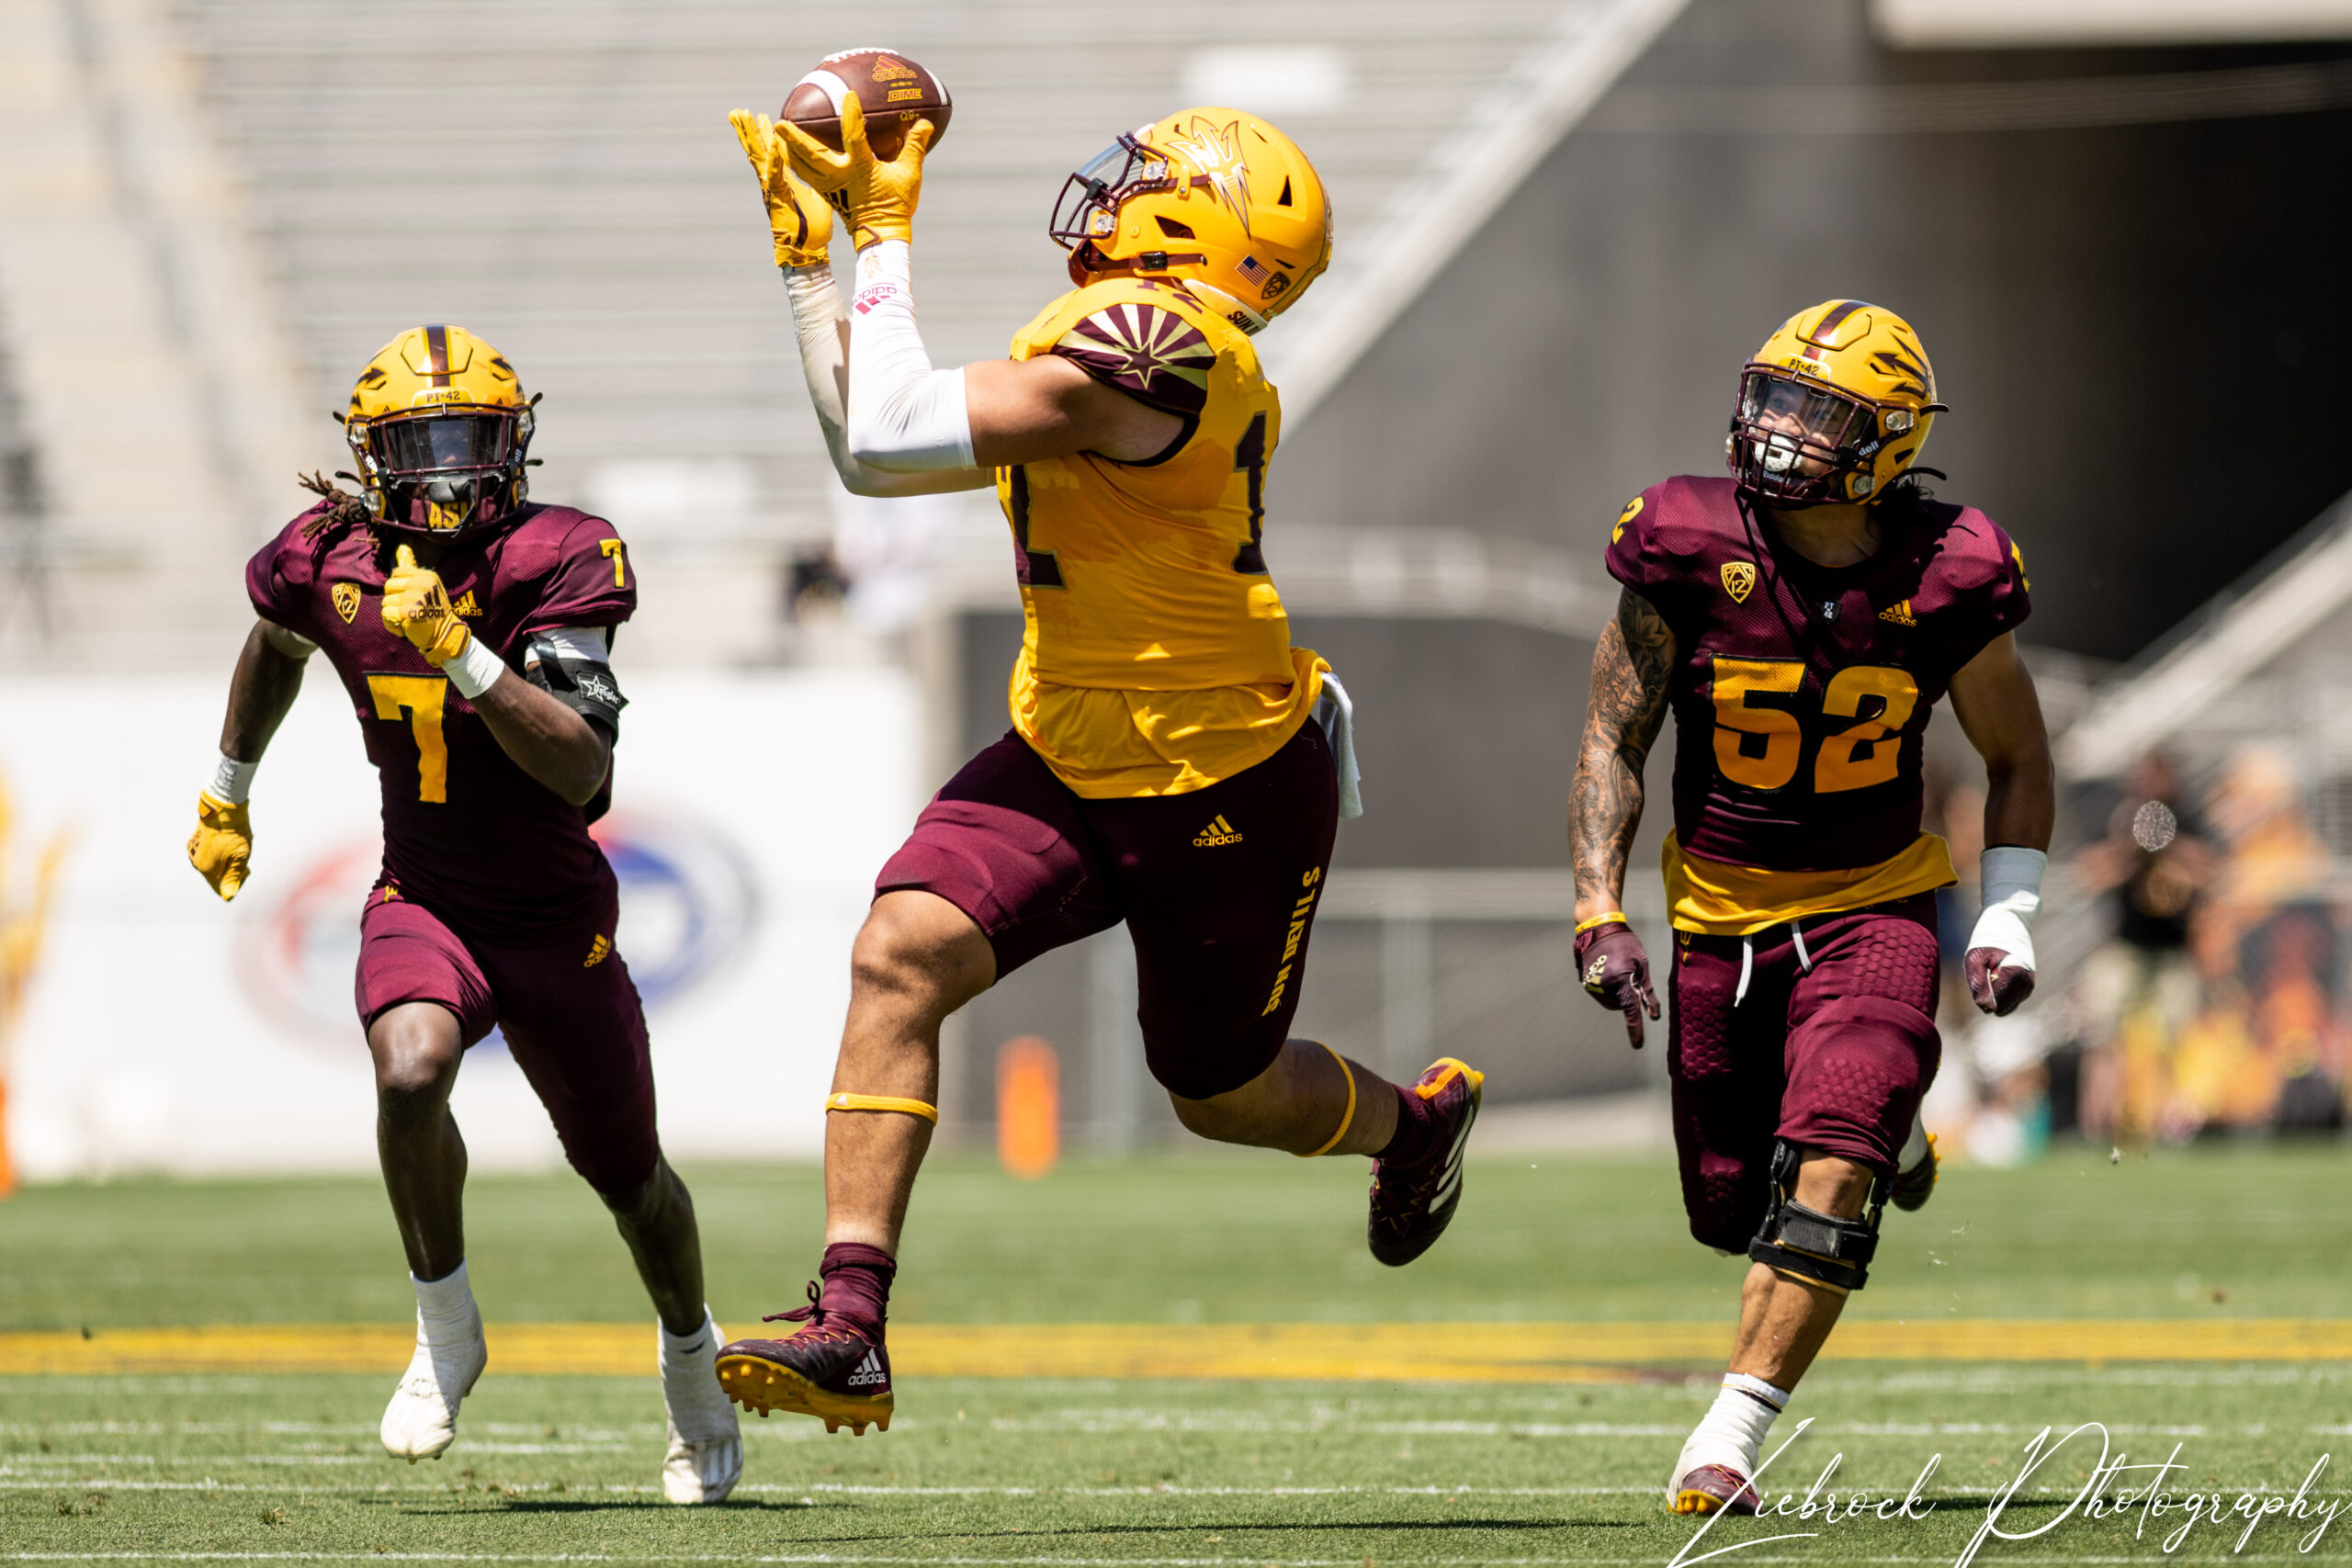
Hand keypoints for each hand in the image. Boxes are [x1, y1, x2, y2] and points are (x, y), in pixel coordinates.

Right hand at [188, 791, 251, 900]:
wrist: (223, 807)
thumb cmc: (235, 833)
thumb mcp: (240, 856)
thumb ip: (233, 878)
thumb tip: (228, 897)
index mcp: (207, 869)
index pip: (221, 889)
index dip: (236, 884)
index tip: (246, 871)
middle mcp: (197, 863)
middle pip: (216, 879)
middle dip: (232, 873)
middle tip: (244, 861)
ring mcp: (194, 853)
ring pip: (212, 867)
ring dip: (225, 864)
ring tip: (236, 850)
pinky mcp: (194, 844)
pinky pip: (208, 857)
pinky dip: (219, 855)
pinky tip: (227, 844)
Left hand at [381, 544, 469, 664]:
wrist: (445, 634)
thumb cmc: (435, 611)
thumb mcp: (430, 588)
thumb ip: (415, 572)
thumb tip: (401, 547)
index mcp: (427, 577)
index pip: (397, 573)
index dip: (397, 586)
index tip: (406, 597)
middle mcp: (421, 585)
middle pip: (389, 586)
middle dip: (393, 599)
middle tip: (405, 609)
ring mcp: (414, 599)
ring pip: (386, 601)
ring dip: (392, 613)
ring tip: (405, 619)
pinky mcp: (407, 614)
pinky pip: (387, 614)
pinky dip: (391, 623)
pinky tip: (402, 627)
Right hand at [730, 109, 832, 266]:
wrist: (808, 250)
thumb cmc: (813, 227)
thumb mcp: (818, 196)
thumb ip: (819, 180)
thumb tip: (831, 169)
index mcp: (782, 180)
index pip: (772, 152)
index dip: (766, 134)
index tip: (761, 116)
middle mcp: (773, 182)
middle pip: (758, 151)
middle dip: (748, 131)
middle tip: (738, 111)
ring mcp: (773, 190)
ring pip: (758, 159)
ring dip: (750, 138)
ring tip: (740, 119)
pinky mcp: (779, 200)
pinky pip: (775, 178)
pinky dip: (774, 163)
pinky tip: (772, 148)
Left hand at [776, 93, 933, 247]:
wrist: (881, 234)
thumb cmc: (896, 204)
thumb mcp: (909, 175)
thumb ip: (915, 147)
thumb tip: (926, 123)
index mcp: (860, 169)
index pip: (854, 136)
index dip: (852, 115)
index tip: (848, 95)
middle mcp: (840, 176)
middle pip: (811, 155)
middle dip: (795, 138)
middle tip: (780, 122)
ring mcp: (830, 186)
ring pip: (802, 166)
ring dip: (789, 150)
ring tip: (777, 135)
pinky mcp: (826, 193)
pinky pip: (805, 176)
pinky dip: (795, 163)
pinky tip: (789, 154)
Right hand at [1575, 920, 1660, 1048]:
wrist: (1598, 927)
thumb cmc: (1626, 943)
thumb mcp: (1642, 965)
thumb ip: (1648, 992)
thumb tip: (1654, 1015)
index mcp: (1620, 981)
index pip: (1631, 1012)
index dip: (1635, 1030)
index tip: (1638, 1045)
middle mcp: (1603, 987)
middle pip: (1622, 1006)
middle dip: (1629, 997)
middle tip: (1631, 974)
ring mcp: (1591, 985)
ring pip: (1611, 1002)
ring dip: (1619, 994)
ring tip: (1619, 969)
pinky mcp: (1584, 983)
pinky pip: (1601, 995)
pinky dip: (1609, 990)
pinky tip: (1609, 970)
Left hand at [1964, 899, 2036, 1014]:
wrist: (2007, 923)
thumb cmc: (1987, 941)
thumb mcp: (1975, 960)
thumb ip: (1979, 985)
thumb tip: (1986, 1009)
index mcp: (2015, 975)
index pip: (1995, 1003)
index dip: (1982, 993)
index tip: (1982, 972)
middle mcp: (2027, 983)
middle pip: (2001, 1006)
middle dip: (1989, 995)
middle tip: (1987, 971)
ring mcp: (2029, 985)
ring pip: (2006, 1004)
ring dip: (1995, 992)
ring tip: (1993, 970)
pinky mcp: (2027, 985)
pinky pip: (2010, 999)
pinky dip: (2001, 991)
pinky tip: (1998, 973)